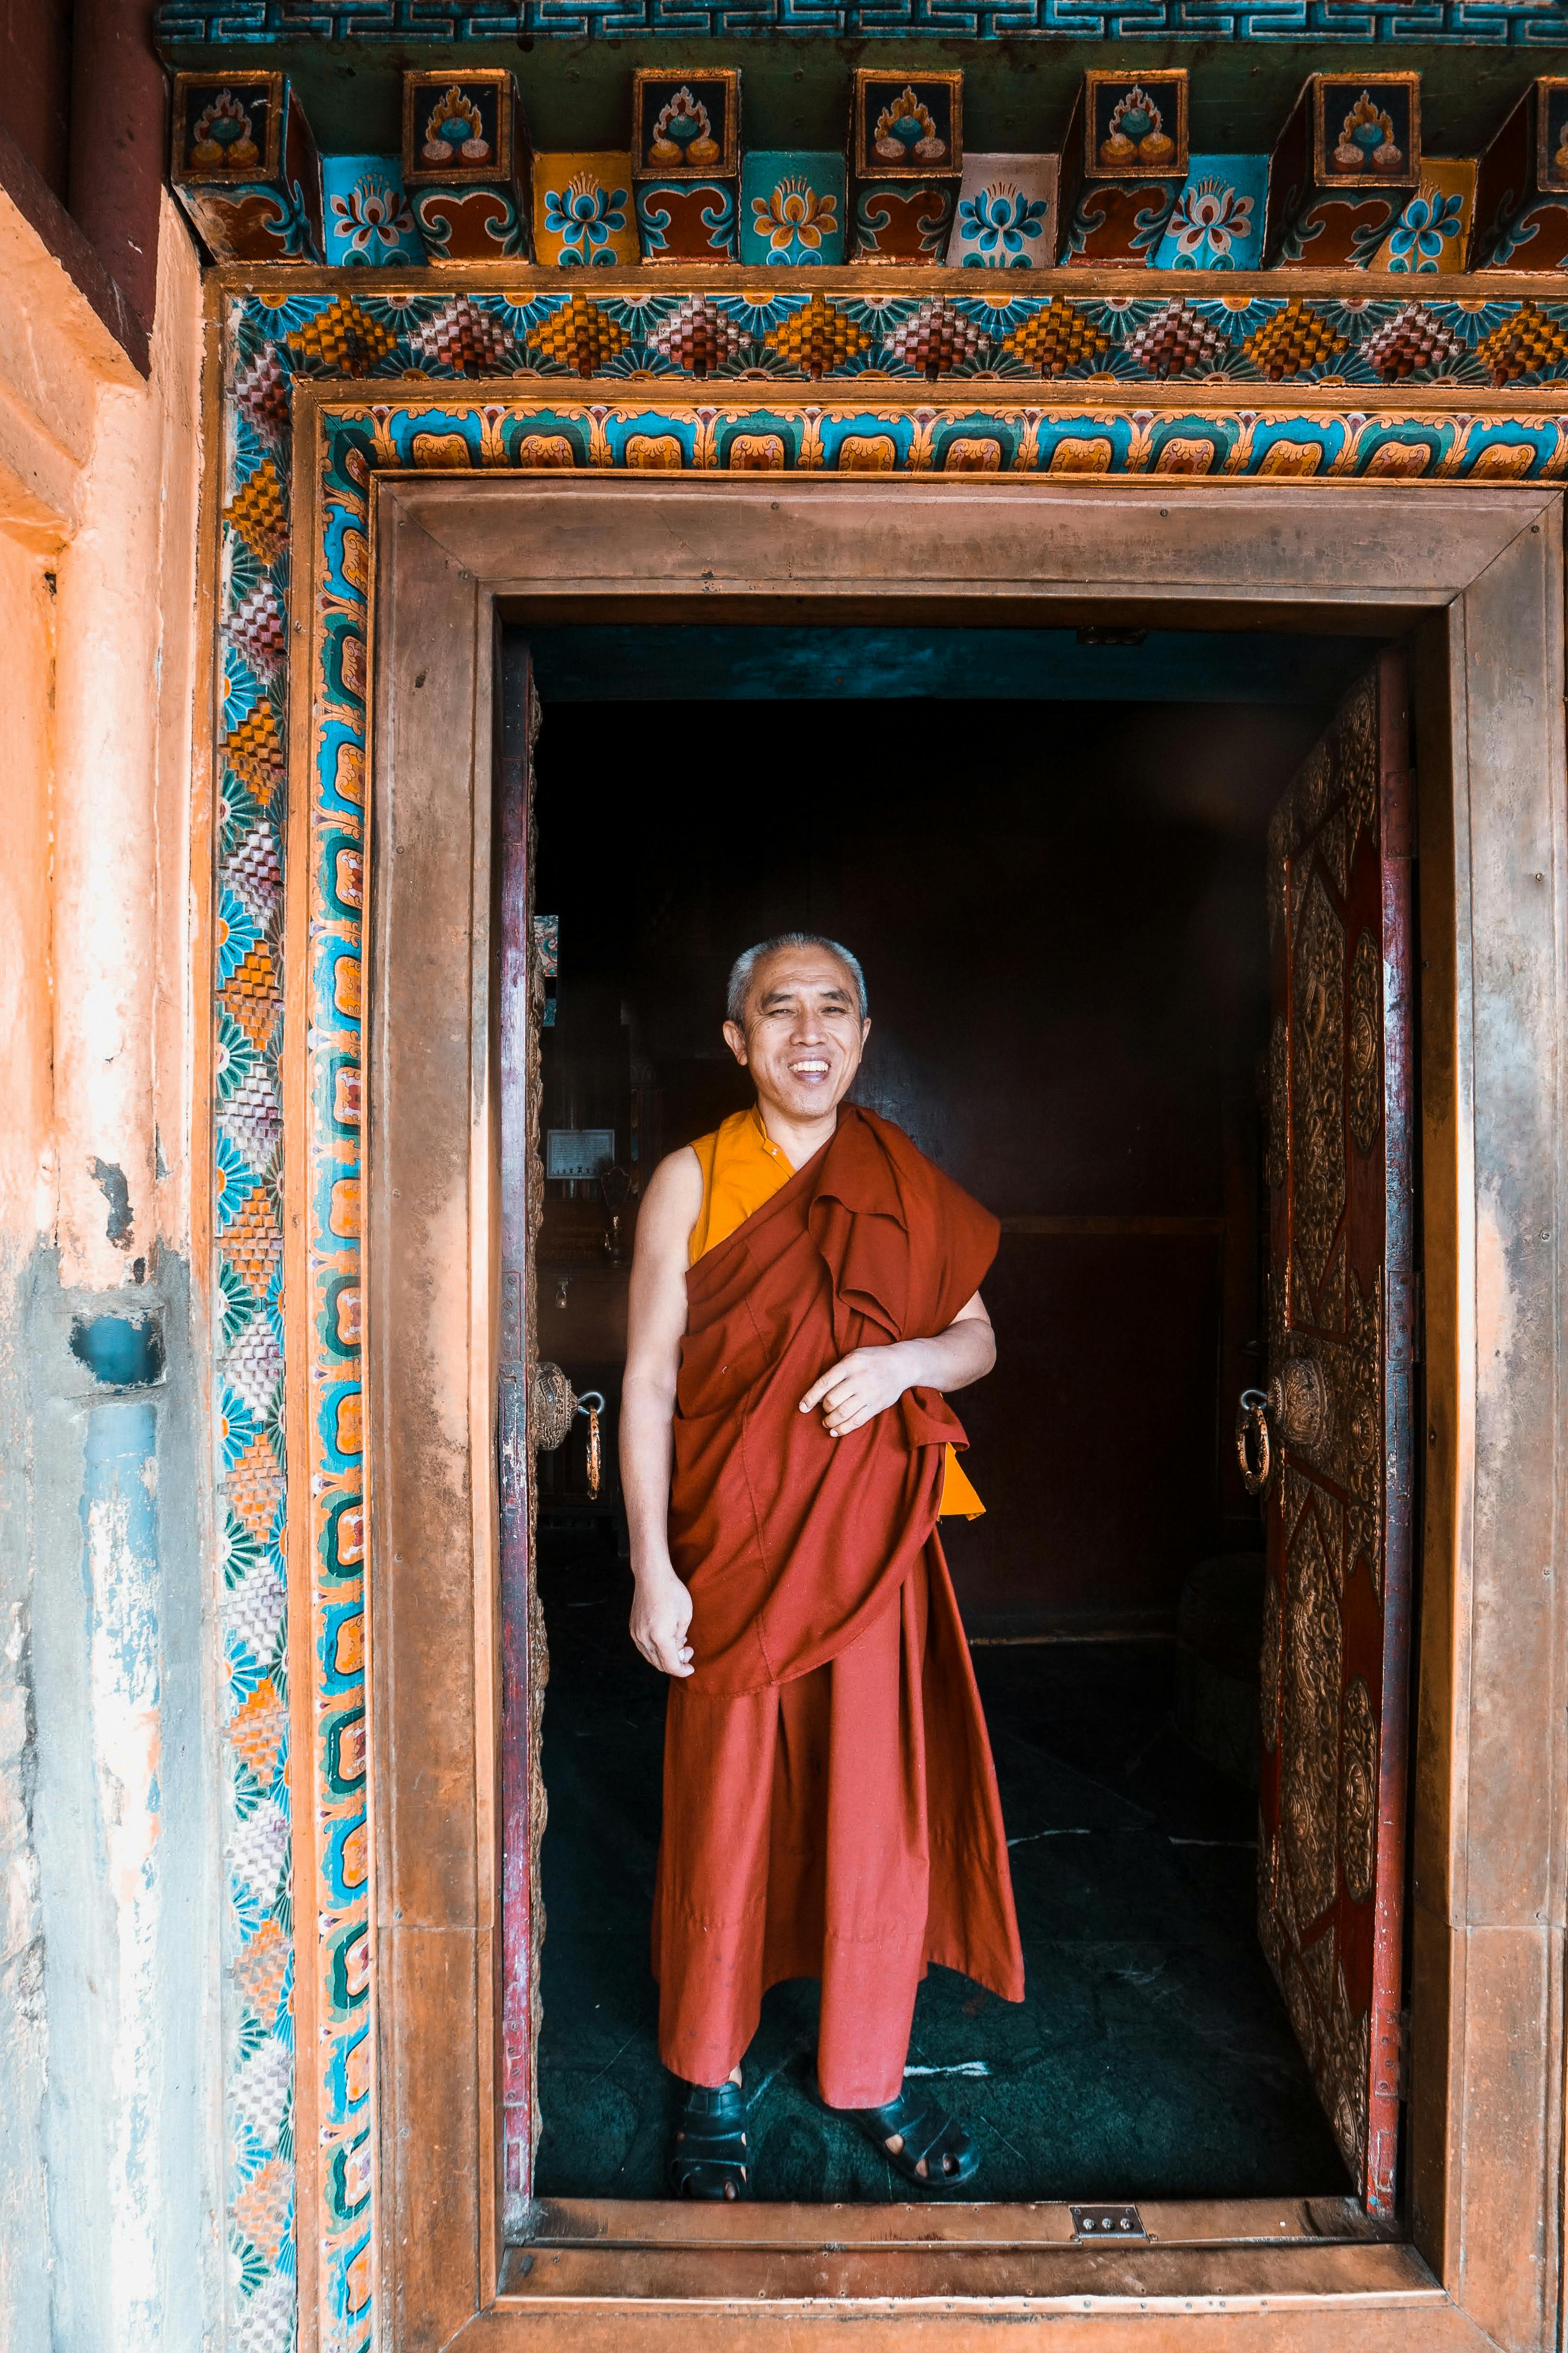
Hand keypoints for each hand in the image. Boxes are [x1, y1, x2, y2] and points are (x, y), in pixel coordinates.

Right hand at [630, 1563, 694, 1677]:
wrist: (651, 1576)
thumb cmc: (672, 1593)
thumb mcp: (685, 1617)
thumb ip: (680, 1639)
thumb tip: (677, 1652)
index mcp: (659, 1637)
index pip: (670, 1665)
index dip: (682, 1670)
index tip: (691, 1668)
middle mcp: (644, 1638)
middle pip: (659, 1664)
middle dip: (675, 1663)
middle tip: (688, 1652)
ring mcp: (636, 1634)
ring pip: (651, 1657)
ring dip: (665, 1657)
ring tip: (679, 1644)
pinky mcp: (633, 1628)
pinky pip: (644, 1648)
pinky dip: (656, 1650)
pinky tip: (667, 1638)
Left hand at [799, 1343, 913, 1438]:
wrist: (902, 1364)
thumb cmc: (872, 1360)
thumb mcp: (853, 1357)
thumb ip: (836, 1374)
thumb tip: (817, 1396)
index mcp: (850, 1364)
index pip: (824, 1383)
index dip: (810, 1397)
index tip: (802, 1408)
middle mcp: (859, 1378)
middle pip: (832, 1400)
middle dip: (824, 1410)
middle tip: (823, 1413)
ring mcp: (869, 1393)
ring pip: (843, 1413)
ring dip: (831, 1421)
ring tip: (827, 1423)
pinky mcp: (877, 1405)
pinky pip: (857, 1421)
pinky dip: (844, 1429)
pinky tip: (836, 1431)